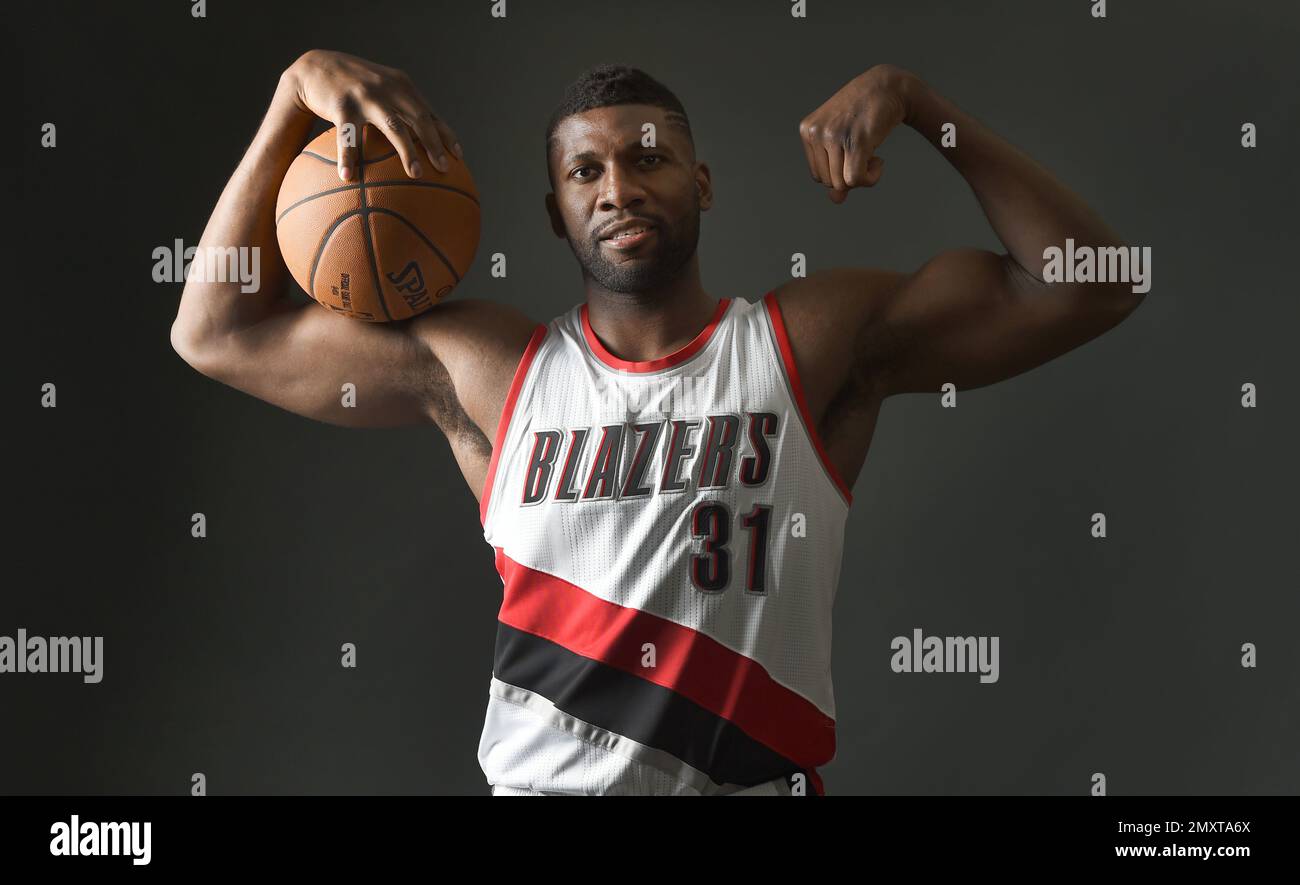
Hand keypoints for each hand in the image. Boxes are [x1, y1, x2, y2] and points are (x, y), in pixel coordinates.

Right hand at [281, 49, 462, 180]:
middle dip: (434, 144)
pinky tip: (348, 177)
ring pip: (393, 126)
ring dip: (408, 151)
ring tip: (417, 175)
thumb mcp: (382, 90)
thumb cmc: (355, 87)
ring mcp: (366, 96)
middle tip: (444, 169)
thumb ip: (401, 110)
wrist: (317, 66)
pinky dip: (348, 157)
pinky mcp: (342, 105)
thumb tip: (422, 145)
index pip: (430, 113)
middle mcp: (389, 89)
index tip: (459, 156)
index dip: (446, 134)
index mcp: (402, 88)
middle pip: (420, 119)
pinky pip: (348, 136)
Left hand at [798, 64, 917, 202]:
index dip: (839, 173)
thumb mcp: (844, 141)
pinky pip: (855, 179)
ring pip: (842, 182)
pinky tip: (879, 162)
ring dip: (863, 178)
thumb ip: (836, 171)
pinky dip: (870, 179)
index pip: (818, 175)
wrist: (889, 87)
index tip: (854, 157)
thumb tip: (835, 200)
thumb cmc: (865, 115)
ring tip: (873, 156)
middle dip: (849, 176)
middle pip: (828, 182)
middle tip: (866, 156)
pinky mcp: (855, 141)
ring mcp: (833, 135)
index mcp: (807, 130)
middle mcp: (816, 132)